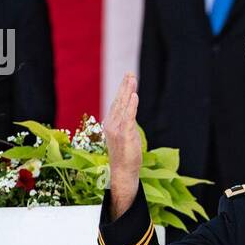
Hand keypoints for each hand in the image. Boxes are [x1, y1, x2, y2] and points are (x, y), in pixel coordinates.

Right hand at [104, 72, 143, 217]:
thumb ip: (127, 122)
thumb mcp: (126, 135)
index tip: (128, 77)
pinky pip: (129, 117)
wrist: (122, 171)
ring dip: (128, 91)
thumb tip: (131, 111)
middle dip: (125, 86)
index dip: (123, 90)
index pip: (117, 103)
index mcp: (111, 123)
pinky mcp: (124, 134)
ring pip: (123, 106)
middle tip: (130, 72)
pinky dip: (131, 105)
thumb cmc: (126, 155)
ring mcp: (117, 129)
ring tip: (132, 79)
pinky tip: (134, 95)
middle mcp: (111, 124)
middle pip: (119, 101)